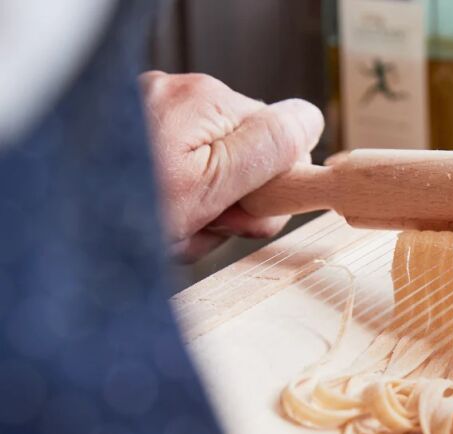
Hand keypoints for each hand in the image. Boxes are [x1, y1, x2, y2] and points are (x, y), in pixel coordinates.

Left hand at [140, 72, 323, 261]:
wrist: (58, 234)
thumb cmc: (127, 215)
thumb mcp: (213, 189)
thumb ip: (269, 150)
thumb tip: (309, 120)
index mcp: (205, 101)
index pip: (281, 136)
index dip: (273, 183)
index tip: (247, 211)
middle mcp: (178, 96)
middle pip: (247, 157)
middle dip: (234, 202)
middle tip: (204, 226)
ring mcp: (154, 116)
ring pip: (214, 172)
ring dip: (204, 211)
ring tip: (174, 228)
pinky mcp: (140, 139)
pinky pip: (182, 174)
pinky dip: (178, 205)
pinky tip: (158, 221)